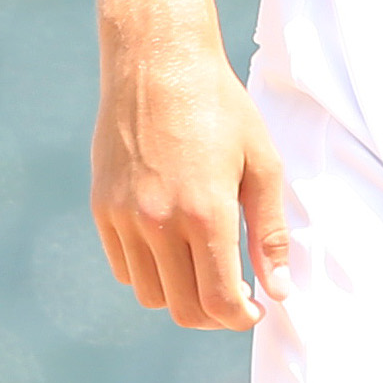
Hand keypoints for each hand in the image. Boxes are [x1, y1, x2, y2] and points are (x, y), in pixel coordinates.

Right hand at [90, 30, 291, 329]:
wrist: (159, 65)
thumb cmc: (221, 108)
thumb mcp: (262, 164)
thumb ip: (270, 231)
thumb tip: (280, 288)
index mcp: (206, 213)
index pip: (219, 299)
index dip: (240, 316)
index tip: (256, 309)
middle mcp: (159, 223)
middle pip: (182, 308)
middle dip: (213, 315)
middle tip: (235, 298)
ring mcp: (124, 218)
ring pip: (150, 293)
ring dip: (181, 295)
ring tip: (207, 270)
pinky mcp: (102, 209)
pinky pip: (125, 267)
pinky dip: (151, 273)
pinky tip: (175, 249)